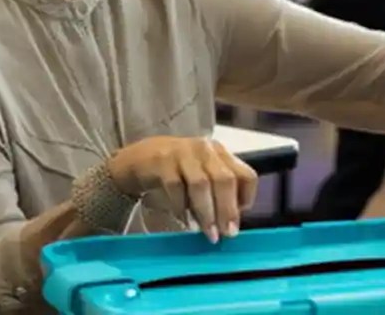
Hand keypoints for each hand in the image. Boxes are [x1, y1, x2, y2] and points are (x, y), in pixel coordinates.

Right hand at [107, 136, 257, 242]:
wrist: (138, 158)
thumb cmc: (177, 171)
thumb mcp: (202, 176)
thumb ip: (217, 193)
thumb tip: (229, 223)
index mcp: (221, 154)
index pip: (246, 174)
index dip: (246, 199)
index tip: (237, 221)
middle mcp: (206, 150)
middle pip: (225, 179)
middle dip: (227, 210)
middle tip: (227, 233)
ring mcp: (183, 153)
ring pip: (201, 184)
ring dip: (206, 212)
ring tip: (208, 233)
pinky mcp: (161, 162)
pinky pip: (175, 187)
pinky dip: (182, 207)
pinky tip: (185, 221)